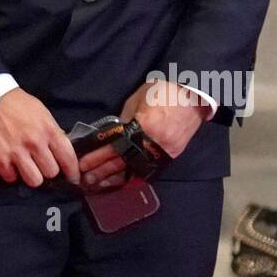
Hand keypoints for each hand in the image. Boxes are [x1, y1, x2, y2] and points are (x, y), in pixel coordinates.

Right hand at [0, 88, 79, 188]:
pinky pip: (12, 178)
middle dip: (47, 169)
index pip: (68, 157)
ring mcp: (17, 152)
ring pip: (34, 181)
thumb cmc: (16, 103)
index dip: (72, 171)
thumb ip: (52, 131)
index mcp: (48, 129)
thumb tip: (59, 150)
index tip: (72, 177)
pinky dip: (11, 173)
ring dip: (31, 175)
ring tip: (26, 166)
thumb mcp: (41, 112)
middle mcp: (35, 143)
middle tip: (41, 164)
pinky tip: (9, 163)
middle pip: (51, 172)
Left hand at [78, 81, 206, 189]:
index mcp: (143, 128)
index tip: (83, 163)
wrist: (193, 97)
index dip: (97, 157)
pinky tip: (121, 181)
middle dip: (102, 172)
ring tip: (99, 184)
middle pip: (123, 163)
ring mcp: (163, 153)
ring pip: (136, 171)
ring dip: (116, 178)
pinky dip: (133, 176)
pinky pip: (148, 170)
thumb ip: (124, 118)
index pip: (114, 148)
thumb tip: (111, 134)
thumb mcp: (138, 100)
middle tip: (86, 179)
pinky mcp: (170, 156)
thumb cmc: (163, 93)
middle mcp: (152, 145)